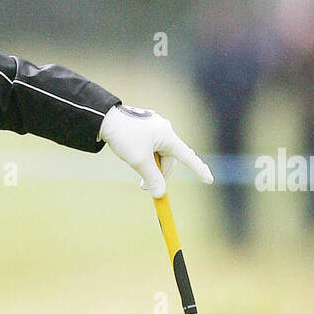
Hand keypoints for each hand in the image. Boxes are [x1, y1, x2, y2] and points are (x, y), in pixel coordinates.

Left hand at [99, 104, 213, 196]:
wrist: (104, 119)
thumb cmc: (124, 137)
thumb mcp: (138, 161)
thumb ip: (152, 178)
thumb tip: (161, 194)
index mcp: (168, 136)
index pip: (188, 157)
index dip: (199, 170)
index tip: (209, 180)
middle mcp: (165, 130)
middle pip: (169, 159)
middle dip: (158, 174)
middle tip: (142, 187)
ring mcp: (155, 128)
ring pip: (159, 154)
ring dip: (151, 167)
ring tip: (135, 169)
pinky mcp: (145, 128)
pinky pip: (151, 147)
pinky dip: (146, 157)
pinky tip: (134, 156)